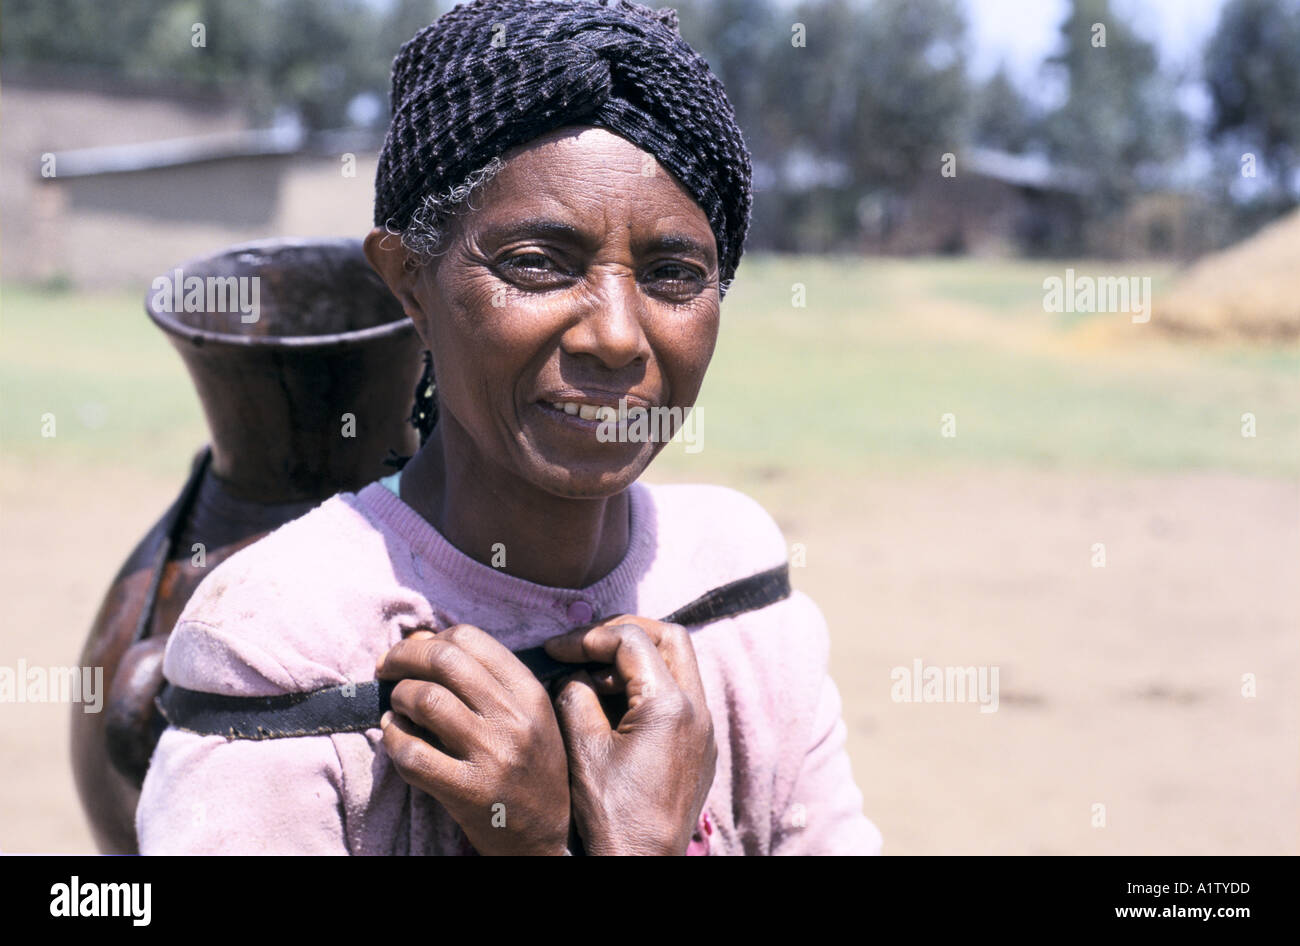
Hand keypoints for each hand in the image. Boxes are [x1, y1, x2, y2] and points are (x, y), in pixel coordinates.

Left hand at [376, 626, 569, 854]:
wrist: (546, 836)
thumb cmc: (531, 768)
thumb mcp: (527, 715)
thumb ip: (485, 677)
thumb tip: (421, 639)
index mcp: (529, 692)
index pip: (470, 638)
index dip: (432, 638)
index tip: (416, 651)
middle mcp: (513, 718)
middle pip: (444, 659)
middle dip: (404, 657)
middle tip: (388, 668)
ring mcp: (491, 755)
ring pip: (426, 700)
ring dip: (399, 697)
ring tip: (397, 706)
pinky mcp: (468, 791)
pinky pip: (413, 753)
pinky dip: (393, 738)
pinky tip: (395, 735)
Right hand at [544, 616, 716, 854]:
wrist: (640, 866)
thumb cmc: (612, 816)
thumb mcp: (581, 749)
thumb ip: (574, 696)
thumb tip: (572, 674)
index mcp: (670, 706)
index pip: (632, 639)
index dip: (588, 637)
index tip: (556, 650)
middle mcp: (698, 712)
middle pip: (670, 639)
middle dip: (624, 634)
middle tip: (585, 649)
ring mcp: (703, 732)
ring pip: (678, 667)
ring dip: (637, 662)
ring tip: (594, 679)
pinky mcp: (699, 750)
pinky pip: (680, 698)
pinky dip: (648, 689)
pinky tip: (614, 708)